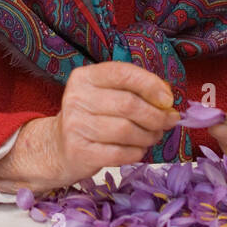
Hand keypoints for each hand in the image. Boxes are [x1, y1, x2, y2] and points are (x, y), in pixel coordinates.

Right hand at [0, 62, 180, 192]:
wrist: (57, 148)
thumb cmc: (92, 117)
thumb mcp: (106, 95)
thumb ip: (135, 91)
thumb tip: (168, 102)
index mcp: (85, 77)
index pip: (122, 73)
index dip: (151, 85)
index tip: (168, 99)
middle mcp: (76, 98)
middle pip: (129, 104)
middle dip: (156, 115)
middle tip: (168, 122)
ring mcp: (75, 126)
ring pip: (127, 130)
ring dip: (149, 135)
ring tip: (154, 136)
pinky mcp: (79, 152)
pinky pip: (120, 153)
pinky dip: (137, 152)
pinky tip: (138, 149)